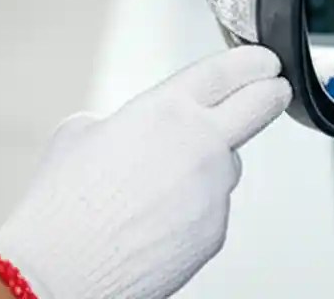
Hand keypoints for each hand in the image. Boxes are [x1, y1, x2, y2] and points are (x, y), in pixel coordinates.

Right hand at [0, 46, 290, 298]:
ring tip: (156, 190)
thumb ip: (123, 121)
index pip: (226, 72)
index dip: (252, 63)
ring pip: (227, 166)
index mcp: (166, 111)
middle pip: (259, 105)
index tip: (263, 62)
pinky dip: (193, 211)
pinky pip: (213, 209)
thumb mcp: (80, 135)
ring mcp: (213, 190)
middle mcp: (200, 145)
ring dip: (208, 168)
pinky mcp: (215, 230)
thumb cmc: (62, 209)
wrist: (58, 272)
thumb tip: (133, 130)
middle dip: (271, 93)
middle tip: (274, 89)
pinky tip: (155, 221)